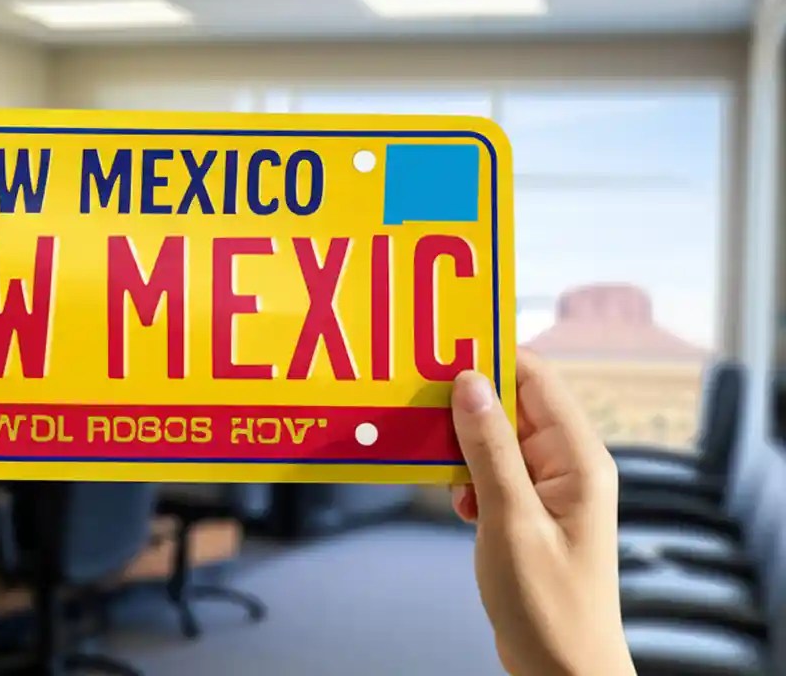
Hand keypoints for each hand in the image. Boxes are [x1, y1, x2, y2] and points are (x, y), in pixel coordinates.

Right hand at [451, 351, 633, 675]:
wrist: (562, 669)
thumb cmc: (548, 604)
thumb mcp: (509, 519)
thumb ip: (489, 448)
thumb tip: (470, 383)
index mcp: (578, 458)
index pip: (537, 378)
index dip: (491, 360)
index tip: (440, 354)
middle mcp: (568, 464)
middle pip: (512, 405)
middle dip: (466, 405)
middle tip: (420, 405)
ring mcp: (549, 487)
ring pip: (496, 438)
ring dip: (462, 446)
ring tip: (437, 464)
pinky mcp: (529, 509)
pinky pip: (493, 470)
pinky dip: (467, 476)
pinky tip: (457, 501)